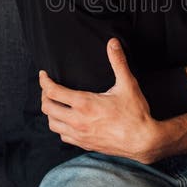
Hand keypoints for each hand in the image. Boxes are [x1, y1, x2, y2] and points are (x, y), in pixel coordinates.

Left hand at [39, 38, 157, 163]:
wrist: (143, 141)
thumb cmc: (136, 113)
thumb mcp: (128, 84)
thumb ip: (118, 62)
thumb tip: (113, 43)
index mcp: (84, 104)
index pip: (53, 91)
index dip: (44, 81)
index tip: (44, 74)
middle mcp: (78, 120)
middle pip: (47, 108)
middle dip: (44, 95)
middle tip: (48, 88)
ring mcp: (80, 134)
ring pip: (52, 124)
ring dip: (50, 112)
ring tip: (55, 103)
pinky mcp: (85, 144)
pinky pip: (63, 136)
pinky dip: (60, 126)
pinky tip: (67, 120)